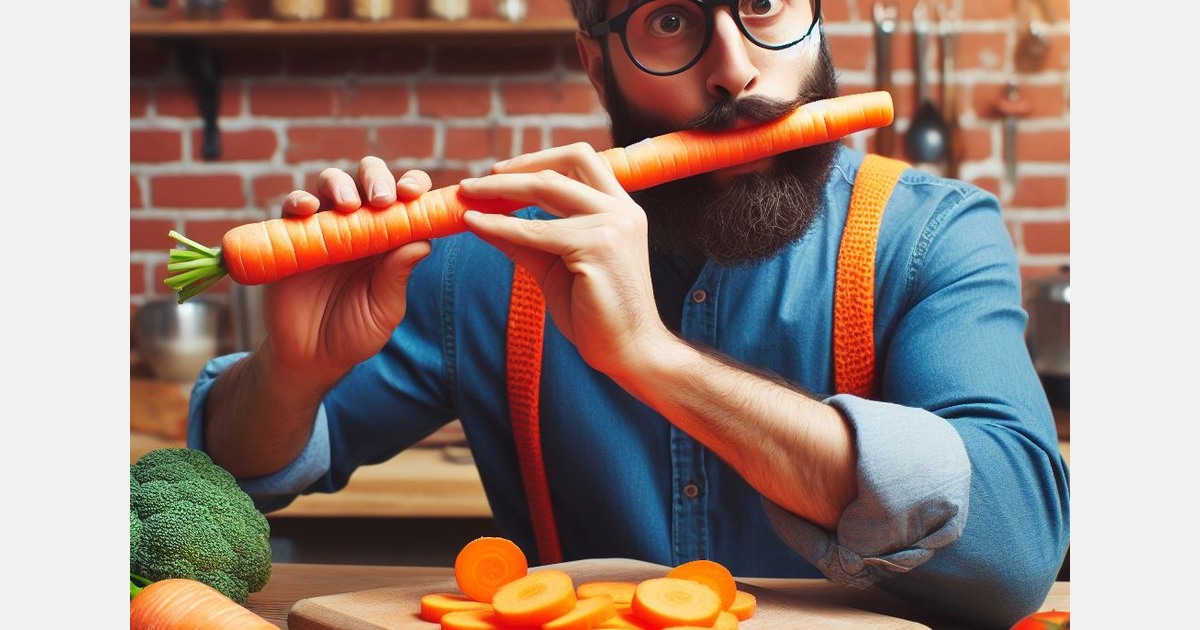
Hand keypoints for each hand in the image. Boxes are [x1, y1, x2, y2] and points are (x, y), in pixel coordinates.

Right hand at [261, 157, 432, 382]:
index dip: (412, 186)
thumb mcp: (384, 309)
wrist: (309, 357)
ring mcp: (324, 227)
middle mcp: (359, 225)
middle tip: (382, 200)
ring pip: (331, 183)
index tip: (415, 193)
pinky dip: (300, 200)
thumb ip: (398, 276)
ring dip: (341, 184)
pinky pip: (293, 207)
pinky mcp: (291, 235)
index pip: (405, 199)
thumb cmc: (355, 333)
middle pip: (368, 179)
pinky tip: (308, 208)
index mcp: (389, 238)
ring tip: (349, 205)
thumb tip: (424, 241)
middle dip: (377, 178)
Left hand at [459, 144, 670, 376]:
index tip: (500, 172)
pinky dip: (500, 225)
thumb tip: (481, 218)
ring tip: (467, 196)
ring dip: (499, 190)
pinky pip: (536, 230)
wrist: (628, 351)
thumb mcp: (554, 267)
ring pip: (547, 189)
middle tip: (476, 181)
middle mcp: (622, 210)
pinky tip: (476, 224)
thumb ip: (525, 240)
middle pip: (566, 163)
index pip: (580, 161)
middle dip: (516, 167)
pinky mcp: (599, 247)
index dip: (537, 160)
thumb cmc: (594, 313)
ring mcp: (614, 225)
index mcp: (619, 209)